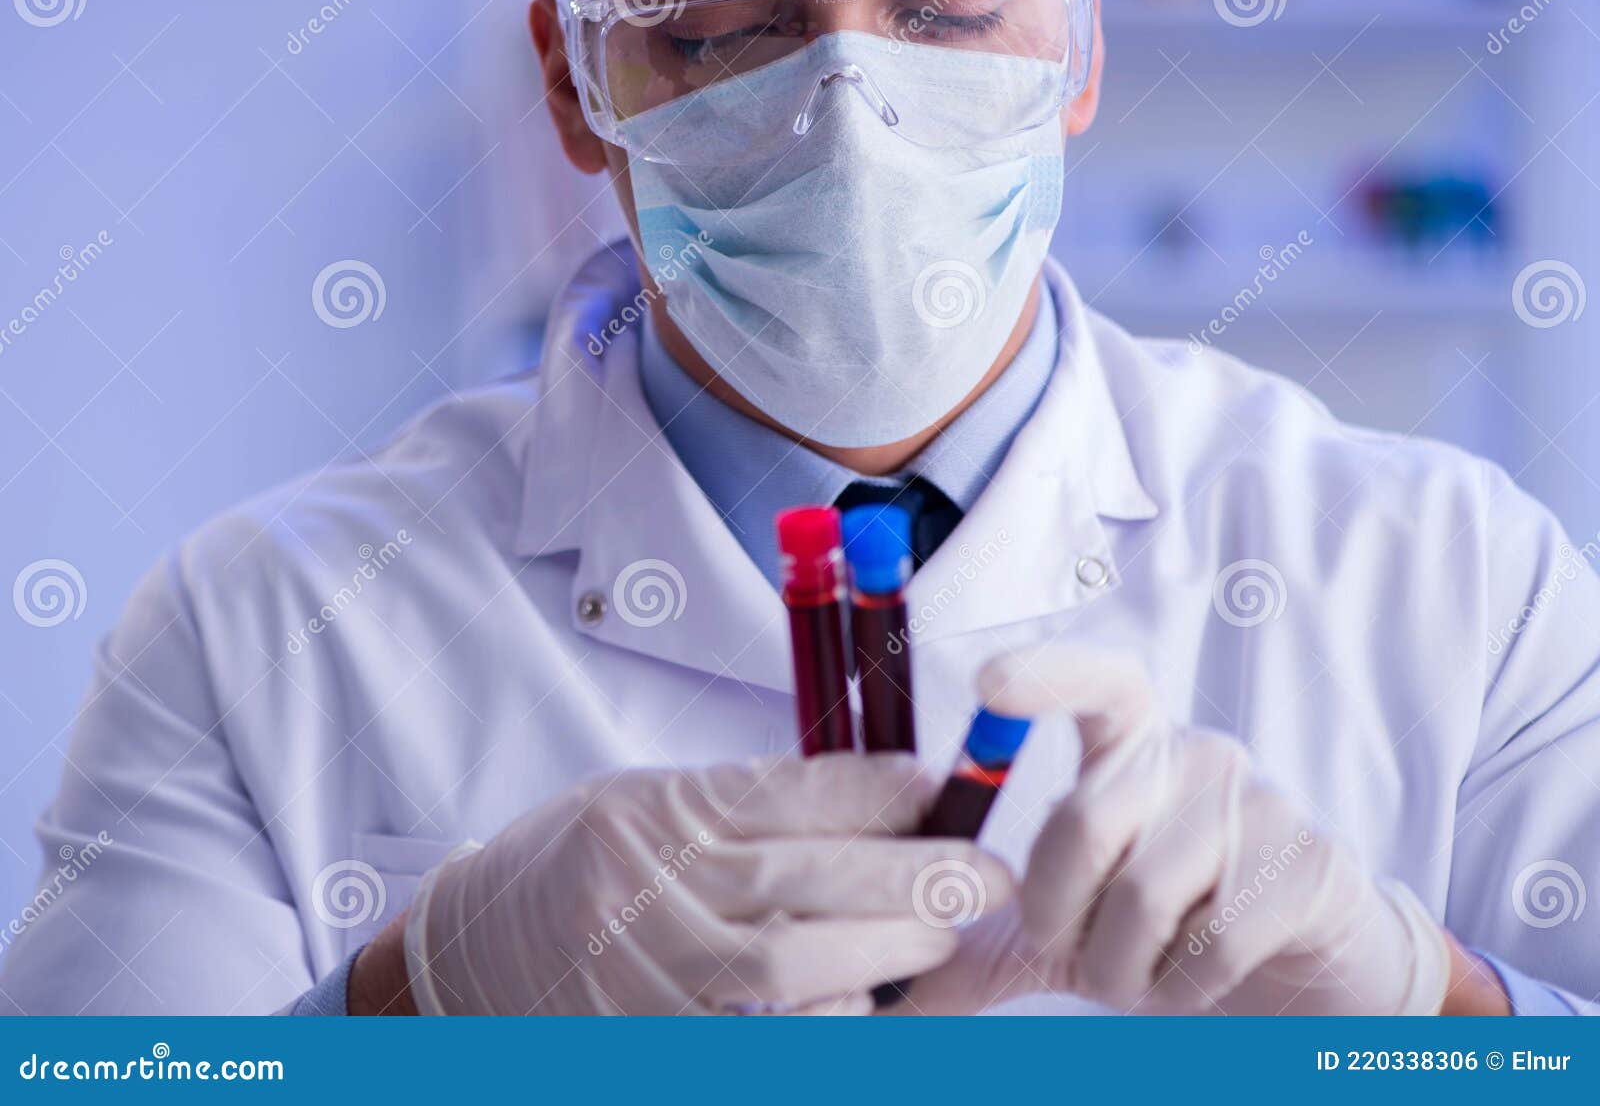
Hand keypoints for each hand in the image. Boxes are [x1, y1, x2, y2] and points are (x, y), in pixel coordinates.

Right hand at [401, 753, 1013, 1014]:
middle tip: (987, 873)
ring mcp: (648, 976)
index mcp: (651, 813)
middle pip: (802, 880)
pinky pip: (757, 1039)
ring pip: (789, 968)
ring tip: (944, 936)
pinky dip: (826, 1023)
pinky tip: (871, 1000)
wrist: (467, 958)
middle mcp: (647, 891)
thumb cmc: (572, 865)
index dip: (876, 788)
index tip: (938, 785)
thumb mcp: (645, 803)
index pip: (783, 793)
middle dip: (911, 877)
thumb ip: (747, 804)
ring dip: (884, 952)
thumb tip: (881, 794)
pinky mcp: (657, 1040)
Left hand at [901, 646, 1451, 1015]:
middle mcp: (1191, 752)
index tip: (986, 679)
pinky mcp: (1305, 861)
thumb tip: (881, 996)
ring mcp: (1257, 798)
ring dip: (1119, 971)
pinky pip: (1211, 946)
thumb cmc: (1159, 923)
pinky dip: (1182, 990)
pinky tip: (1196, 978)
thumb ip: (982, 942)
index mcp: (1128, 741)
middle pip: (1080, 822)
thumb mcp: (1067, 925)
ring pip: (1141, 901)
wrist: (1299, 962)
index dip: (1045, 672)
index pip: (1097, 679)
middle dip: (1052, 914)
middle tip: (1070, 952)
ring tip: (1138, 974)